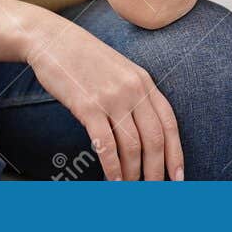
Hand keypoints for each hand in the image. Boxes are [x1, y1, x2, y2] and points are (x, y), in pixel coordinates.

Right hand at [24, 16, 184, 180]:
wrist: (53, 40)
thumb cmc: (85, 58)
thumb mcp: (120, 70)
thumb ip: (135, 95)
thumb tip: (144, 133)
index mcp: (144, 81)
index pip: (169, 123)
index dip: (175, 153)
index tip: (178, 177)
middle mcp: (133, 89)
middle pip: (154, 140)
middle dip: (155, 171)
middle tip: (152, 191)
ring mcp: (111, 98)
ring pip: (132, 146)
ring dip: (133, 174)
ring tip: (130, 189)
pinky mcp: (88, 106)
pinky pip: (106, 145)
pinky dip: (112, 168)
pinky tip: (112, 181)